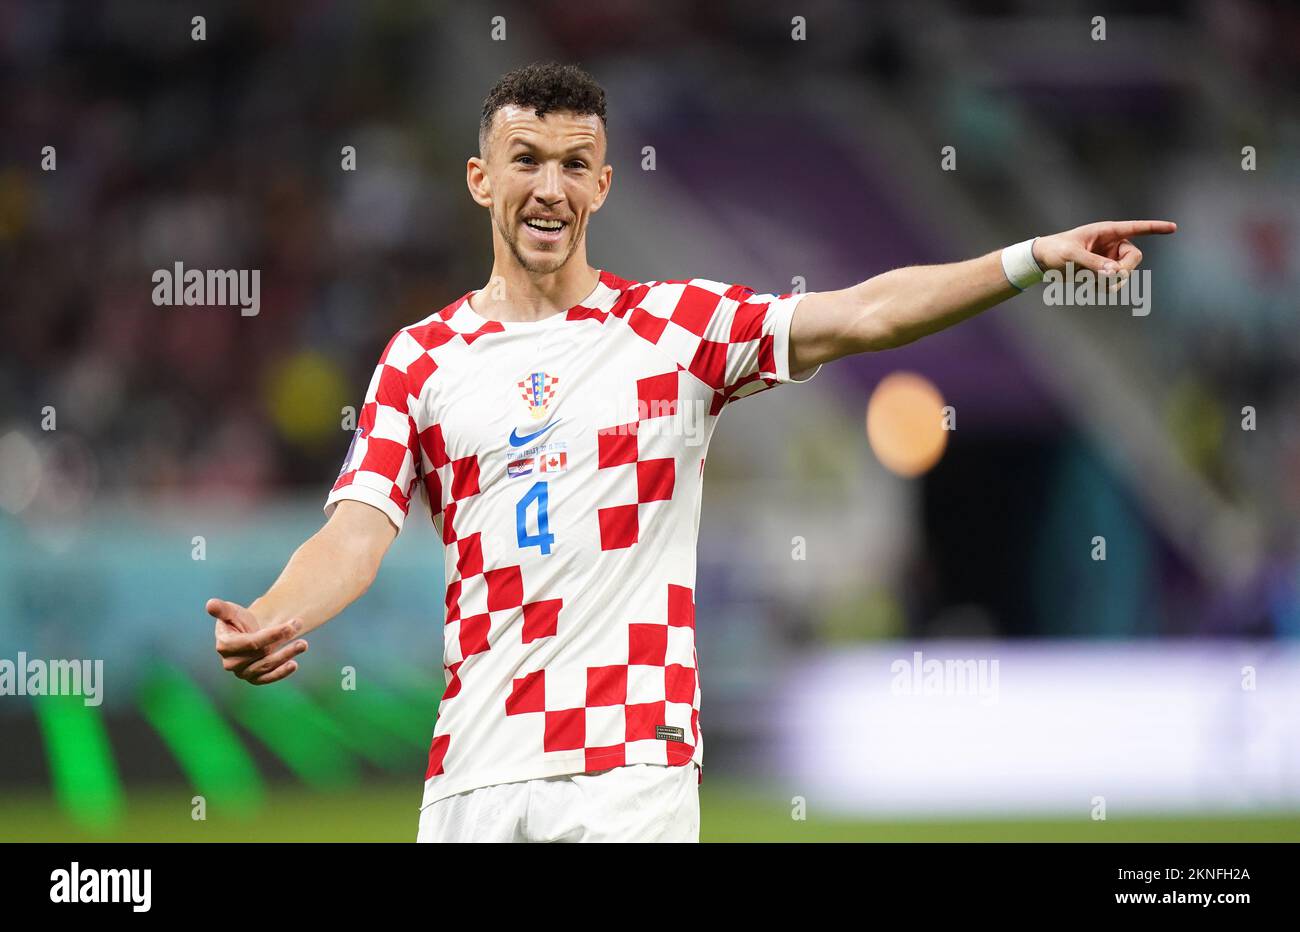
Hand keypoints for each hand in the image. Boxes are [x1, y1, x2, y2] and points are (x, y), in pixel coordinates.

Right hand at [206, 597, 307, 684]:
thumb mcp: (231, 612)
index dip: (273, 634)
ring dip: (287, 655)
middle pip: (262, 653)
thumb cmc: (238, 621)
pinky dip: (281, 673)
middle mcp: (231, 663)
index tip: (292, 624)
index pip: (252, 642)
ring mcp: (242, 673)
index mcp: (225, 645)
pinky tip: (294, 664)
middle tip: (299, 626)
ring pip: (267, 666)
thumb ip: (222, 609)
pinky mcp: (253, 679)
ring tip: (303, 644)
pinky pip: (268, 678)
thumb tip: (210, 604)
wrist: (246, 634)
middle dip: (282, 640)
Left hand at [1033, 220, 1177, 280]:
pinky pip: (1114, 284)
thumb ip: (1093, 263)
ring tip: (1088, 282)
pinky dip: (1104, 288)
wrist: (1043, 261)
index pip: (1136, 228)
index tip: (1173, 228)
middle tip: (1107, 277)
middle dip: (1123, 270)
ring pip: (1124, 274)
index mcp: (1107, 231)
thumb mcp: (1072, 256)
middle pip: (1134, 259)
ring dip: (1110, 282)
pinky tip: (1088, 285)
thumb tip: (1115, 273)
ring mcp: (1109, 259)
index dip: (1155, 228)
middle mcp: (1112, 244)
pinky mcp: (1104, 272)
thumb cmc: (1056, 251)